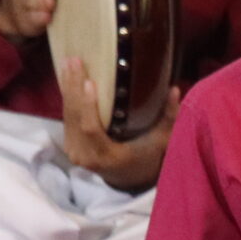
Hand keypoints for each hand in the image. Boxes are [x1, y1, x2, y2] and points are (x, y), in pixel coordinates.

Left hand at [58, 56, 175, 191]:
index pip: (92, 128)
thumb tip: (175, 89)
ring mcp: (74, 151)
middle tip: (73, 60)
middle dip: (73, 87)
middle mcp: (85, 155)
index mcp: (107, 156)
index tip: (89, 82)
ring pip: (67, 115)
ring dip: (67, 88)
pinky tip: (67, 78)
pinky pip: (66, 118)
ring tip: (68, 63)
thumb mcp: (162, 141)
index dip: (88, 105)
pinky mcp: (69, 144)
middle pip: (73, 117)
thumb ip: (170, 117)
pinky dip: (68, 97)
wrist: (128, 179)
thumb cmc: (147, 158)